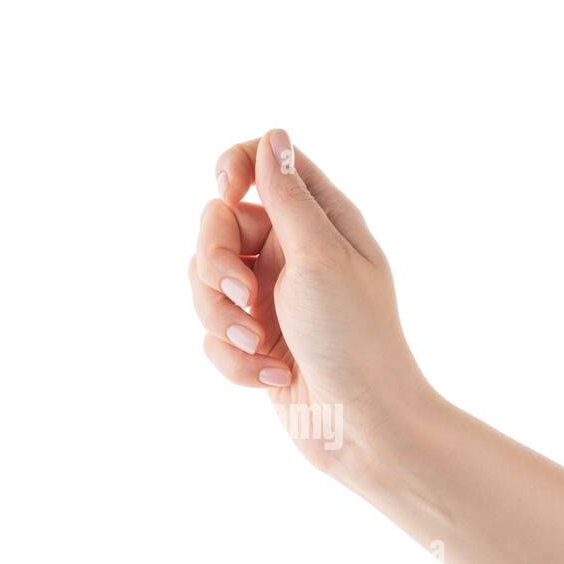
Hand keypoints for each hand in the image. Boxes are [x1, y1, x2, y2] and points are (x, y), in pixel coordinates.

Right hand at [188, 129, 432, 473]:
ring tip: (258, 346)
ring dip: (222, 319)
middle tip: (242, 295)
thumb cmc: (354, 339)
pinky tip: (272, 379)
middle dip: (216, 263)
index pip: (263, 164)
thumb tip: (272, 135)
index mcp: (320, 221)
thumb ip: (288, 196)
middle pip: (217, 225)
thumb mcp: (318, 256)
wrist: (359, 428)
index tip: (226, 193)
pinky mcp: (255, 344)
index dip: (234, 168)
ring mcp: (271, 299)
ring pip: (204, 284)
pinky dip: (234, 360)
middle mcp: (293, 254)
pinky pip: (212, 335)